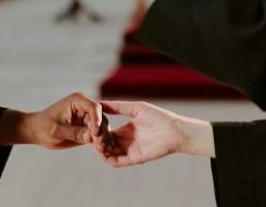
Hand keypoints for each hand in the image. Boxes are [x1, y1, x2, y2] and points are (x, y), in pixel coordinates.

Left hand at [0, 92, 105, 148]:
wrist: (37, 131)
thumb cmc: (43, 127)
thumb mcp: (56, 130)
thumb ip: (74, 133)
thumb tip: (91, 137)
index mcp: (78, 100)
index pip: (94, 107)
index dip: (98, 120)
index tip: (96, 134)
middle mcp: (85, 107)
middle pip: (101, 118)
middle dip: (102, 133)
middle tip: (101, 147)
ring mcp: (88, 117)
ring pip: (103, 128)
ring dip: (104, 139)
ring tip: (102, 151)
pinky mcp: (88, 128)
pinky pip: (99, 135)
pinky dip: (101, 142)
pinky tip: (102, 151)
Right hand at [94, 100, 213, 166]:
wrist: (174, 130)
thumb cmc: (159, 117)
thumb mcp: (136, 108)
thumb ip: (118, 107)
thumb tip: (101, 103)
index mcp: (125, 130)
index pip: (107, 132)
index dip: (98, 131)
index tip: (90, 126)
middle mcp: (126, 141)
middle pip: (105, 144)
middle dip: (97, 141)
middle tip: (91, 137)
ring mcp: (129, 150)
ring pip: (109, 154)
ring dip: (101, 151)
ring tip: (96, 144)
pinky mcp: (134, 158)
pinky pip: (118, 162)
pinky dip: (109, 159)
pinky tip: (104, 152)